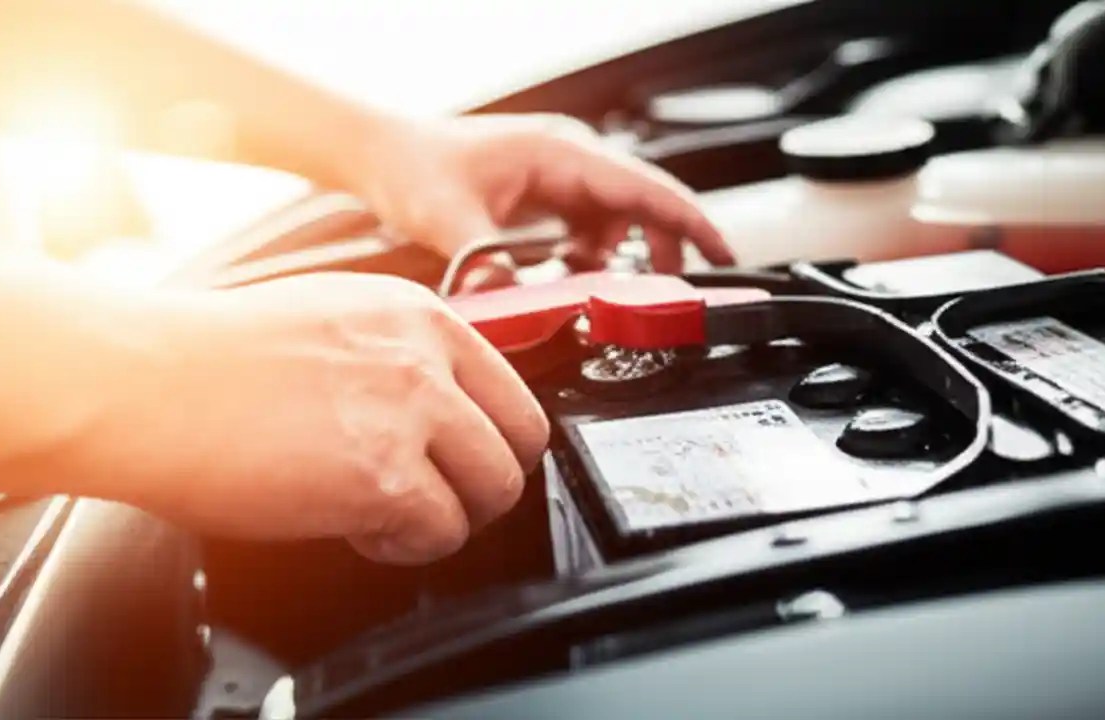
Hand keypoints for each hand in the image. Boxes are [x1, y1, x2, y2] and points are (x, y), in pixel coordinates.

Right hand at [91, 273, 547, 564]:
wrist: (141, 383)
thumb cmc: (204, 357)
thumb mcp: (326, 317)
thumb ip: (392, 352)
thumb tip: (429, 403)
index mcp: (415, 313)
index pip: (510, 384)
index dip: (494, 436)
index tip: (471, 459)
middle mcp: (423, 357)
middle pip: (521, 440)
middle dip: (486, 481)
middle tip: (443, 499)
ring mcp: (408, 415)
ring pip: (494, 491)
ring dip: (451, 517)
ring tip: (393, 517)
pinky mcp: (382, 478)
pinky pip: (441, 533)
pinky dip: (407, 547)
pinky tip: (361, 532)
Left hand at [351, 114, 733, 280]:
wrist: (382, 152)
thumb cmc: (415, 163)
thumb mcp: (449, 220)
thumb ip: (485, 266)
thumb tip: (512, 309)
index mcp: (561, 153)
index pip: (645, 188)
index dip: (690, 222)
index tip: (722, 254)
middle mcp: (570, 160)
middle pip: (644, 205)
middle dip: (665, 250)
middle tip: (671, 297)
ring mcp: (560, 177)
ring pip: (618, 222)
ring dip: (621, 261)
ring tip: (611, 297)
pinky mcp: (547, 198)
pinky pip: (588, 232)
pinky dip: (589, 261)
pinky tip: (571, 283)